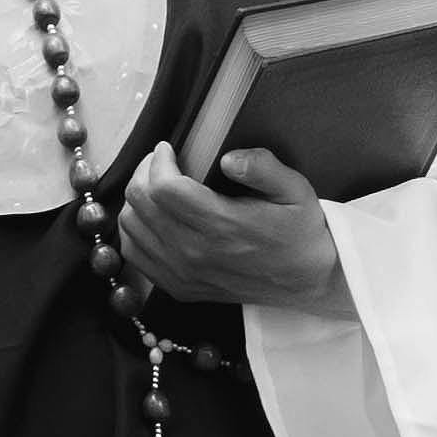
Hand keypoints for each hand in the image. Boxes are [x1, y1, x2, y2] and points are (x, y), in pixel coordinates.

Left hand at [118, 143, 348, 312]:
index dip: (158, 160)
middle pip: (140, 203)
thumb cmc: (300, 230)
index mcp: (222, 226)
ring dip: (138, 199)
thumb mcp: (296, 191)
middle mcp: (195, 253)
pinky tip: (154, 216)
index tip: (169, 148)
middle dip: (145, 172)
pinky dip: (135, 229)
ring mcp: (182, 274)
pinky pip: (133, 254)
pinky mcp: (178, 288)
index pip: (163, 188)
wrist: (307, 281)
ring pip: (130, 227)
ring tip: (158, 186)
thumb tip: (229, 158)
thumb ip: (264, 169)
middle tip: (163, 161)